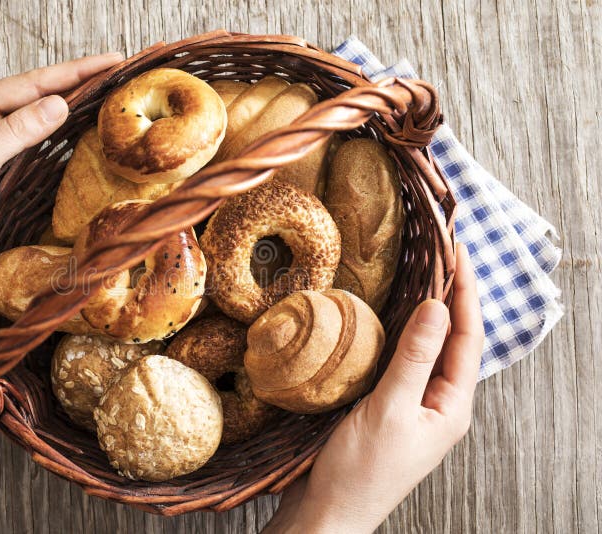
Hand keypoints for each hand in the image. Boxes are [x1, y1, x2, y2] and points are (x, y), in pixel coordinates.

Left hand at [0, 52, 122, 291]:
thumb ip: (13, 133)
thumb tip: (59, 104)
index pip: (31, 84)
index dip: (75, 72)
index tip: (113, 61)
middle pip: (34, 93)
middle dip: (76, 81)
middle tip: (116, 72)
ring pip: (32, 116)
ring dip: (66, 104)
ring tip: (102, 94)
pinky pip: (27, 142)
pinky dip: (53, 134)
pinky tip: (69, 135)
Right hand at [265, 243, 483, 532]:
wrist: (327, 513)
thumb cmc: (358, 472)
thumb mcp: (389, 410)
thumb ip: (413, 358)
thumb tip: (436, 308)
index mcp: (450, 407)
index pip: (468, 338)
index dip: (465, 292)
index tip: (458, 251)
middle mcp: (439, 404)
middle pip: (453, 340)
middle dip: (452, 296)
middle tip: (443, 254)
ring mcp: (414, 407)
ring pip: (428, 349)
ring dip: (428, 312)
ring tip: (424, 275)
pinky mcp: (390, 408)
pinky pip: (405, 361)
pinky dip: (402, 333)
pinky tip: (391, 319)